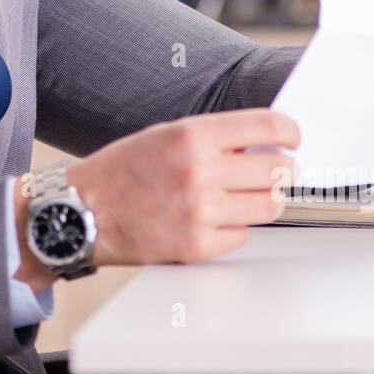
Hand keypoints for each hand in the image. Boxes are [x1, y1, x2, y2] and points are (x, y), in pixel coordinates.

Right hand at [15, 110, 298, 286]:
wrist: (81, 212)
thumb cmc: (120, 172)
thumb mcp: (164, 135)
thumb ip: (213, 138)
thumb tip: (263, 145)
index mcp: (191, 136)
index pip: (267, 127)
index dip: (290, 132)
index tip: (293, 138)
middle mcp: (200, 171)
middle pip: (278, 170)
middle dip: (283, 170)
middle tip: (275, 171)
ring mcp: (201, 211)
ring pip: (269, 206)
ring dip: (264, 200)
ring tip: (244, 196)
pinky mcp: (197, 246)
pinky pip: (242, 236)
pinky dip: (234, 228)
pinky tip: (213, 219)